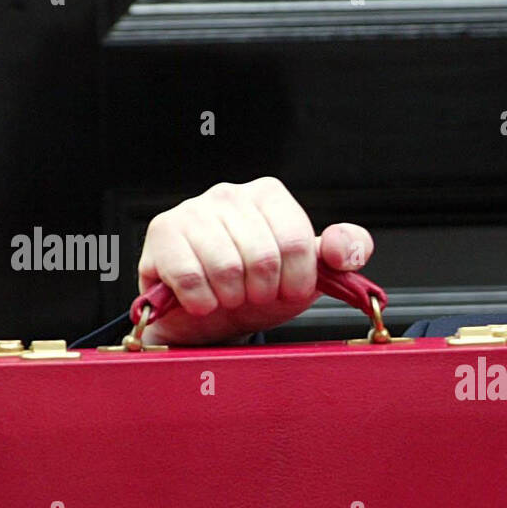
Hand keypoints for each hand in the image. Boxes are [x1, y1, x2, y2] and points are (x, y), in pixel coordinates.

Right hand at [136, 177, 374, 345]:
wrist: (212, 313)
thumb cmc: (260, 287)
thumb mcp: (311, 273)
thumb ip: (344, 252)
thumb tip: (342, 247)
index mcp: (270, 195)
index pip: (296, 241)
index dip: (296, 280)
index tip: (288, 290)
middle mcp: (230, 194)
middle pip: (263, 257)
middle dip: (263, 292)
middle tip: (254, 295)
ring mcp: (193, 210)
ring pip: (227, 268)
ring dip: (232, 298)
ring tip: (229, 295)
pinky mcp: (162, 232)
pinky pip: (191, 277)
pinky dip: (202, 301)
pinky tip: (204, 298)